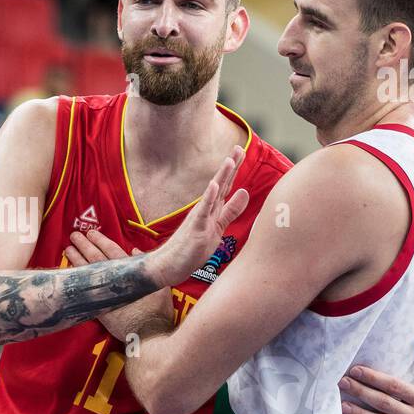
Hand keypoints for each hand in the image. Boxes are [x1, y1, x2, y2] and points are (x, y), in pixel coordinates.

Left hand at [64, 230, 171, 341]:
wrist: (148, 335)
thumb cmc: (157, 311)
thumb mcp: (159, 285)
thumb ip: (145, 267)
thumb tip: (135, 251)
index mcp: (130, 272)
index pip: (112, 251)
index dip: (101, 240)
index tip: (91, 232)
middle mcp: (114, 280)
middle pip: (96, 258)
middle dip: (84, 245)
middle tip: (74, 235)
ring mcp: (104, 294)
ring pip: (87, 272)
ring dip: (77, 259)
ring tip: (67, 249)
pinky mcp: (98, 308)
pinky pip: (83, 291)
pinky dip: (76, 281)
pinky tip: (69, 274)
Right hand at [149, 146, 248, 286]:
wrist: (168, 265)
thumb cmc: (191, 248)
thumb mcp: (217, 227)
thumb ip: (231, 210)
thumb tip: (245, 191)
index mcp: (212, 209)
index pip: (225, 185)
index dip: (234, 169)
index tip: (240, 150)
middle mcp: (205, 209)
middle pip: (220, 184)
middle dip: (231, 166)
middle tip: (238, 147)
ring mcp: (200, 218)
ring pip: (213, 194)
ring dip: (221, 177)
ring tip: (230, 160)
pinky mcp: (195, 229)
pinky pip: (203, 212)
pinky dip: (208, 198)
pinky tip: (213, 185)